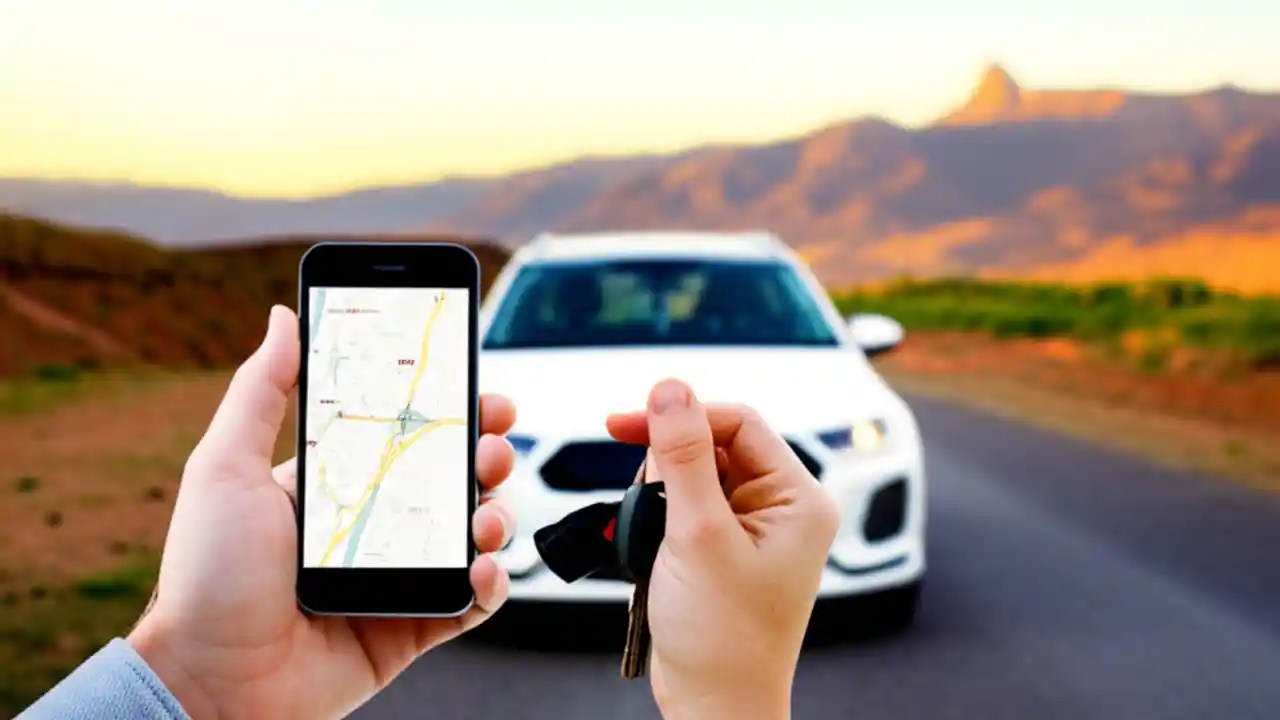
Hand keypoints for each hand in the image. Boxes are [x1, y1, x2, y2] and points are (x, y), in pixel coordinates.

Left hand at [128, 306, 517, 718]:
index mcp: (337, 485)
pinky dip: (491, 583)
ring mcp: (397, 577)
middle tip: (493, 444)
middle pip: (454, 478)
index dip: (450, 408)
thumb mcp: (224, 468)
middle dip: (487, 453)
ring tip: (486, 515)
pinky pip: (472, 602)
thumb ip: (260, 391)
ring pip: (473, 535)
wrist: (211, 683)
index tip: (478, 387)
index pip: (407, 434)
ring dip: (496, 514)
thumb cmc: (207, 578)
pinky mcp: (412, 627)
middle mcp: (374, 527)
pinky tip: (480, 568)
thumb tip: (285, 316)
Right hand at [608, 379, 839, 719]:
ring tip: (649, 536)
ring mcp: (753, 529)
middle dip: (667, 462)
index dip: (682, 415)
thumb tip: (670, 389)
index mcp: (798, 499)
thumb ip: (683, 456)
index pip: (739, 422)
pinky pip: (686, 507)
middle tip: (640, 495)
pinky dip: (658, 518)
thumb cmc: (722, 637)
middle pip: (714, 444)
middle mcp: (782, 508)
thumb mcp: (698, 535)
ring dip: (659, 493)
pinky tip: (646, 545)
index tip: (625, 422)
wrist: (714, 705)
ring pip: (694, 474)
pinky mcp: (725, 548)